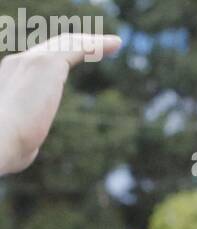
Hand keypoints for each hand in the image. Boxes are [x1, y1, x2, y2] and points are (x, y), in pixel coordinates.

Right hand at [0, 34, 121, 176]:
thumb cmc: (6, 147)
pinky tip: (115, 44)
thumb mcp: (18, 136)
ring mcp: (31, 60)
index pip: (36, 62)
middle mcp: (19, 63)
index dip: (57, 57)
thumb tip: (29, 145)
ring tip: (113, 43)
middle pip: (52, 47)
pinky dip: (96, 45)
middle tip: (97, 44)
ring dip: (91, 42)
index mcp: (11, 78)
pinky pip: (77, 48)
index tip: (71, 59)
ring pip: (66, 44)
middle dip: (76, 43)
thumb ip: (27, 133)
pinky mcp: (47, 64)